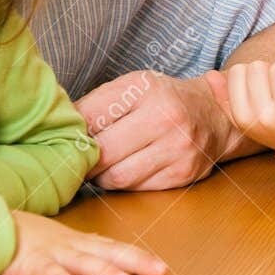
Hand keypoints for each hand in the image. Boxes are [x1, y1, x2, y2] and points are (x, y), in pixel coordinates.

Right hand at [0, 212, 166, 274]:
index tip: (163, 267)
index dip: (140, 257)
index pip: (117, 249)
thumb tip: (112, 251)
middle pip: (109, 253)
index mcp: (82, 243)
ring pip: (82, 262)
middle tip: (159, 271)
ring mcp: (53, 253)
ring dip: (103, 271)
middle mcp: (73, 246)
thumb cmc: (31, 237)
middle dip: (135, 262)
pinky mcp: (31, 264)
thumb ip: (88, 247)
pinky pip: (47, 272)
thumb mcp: (65, 241)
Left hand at [76, 70, 235, 191]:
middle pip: (102, 153)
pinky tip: (127, 169)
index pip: (89, 118)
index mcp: (145, 89)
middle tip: (79, 159)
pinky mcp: (183, 173)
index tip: (67, 138)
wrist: (216, 114)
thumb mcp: (133, 87)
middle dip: (85, 160)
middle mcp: (165, 118)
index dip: (72, 133)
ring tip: (103, 165)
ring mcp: (177, 149)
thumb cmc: (164, 100)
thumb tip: (58, 132)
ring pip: (116, 177)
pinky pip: (136, 188)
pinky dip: (124, 182)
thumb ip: (97, 105)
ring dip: (102, 176)